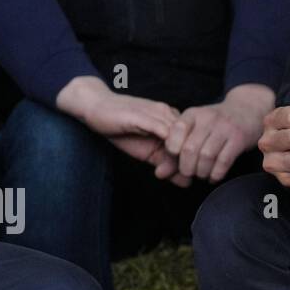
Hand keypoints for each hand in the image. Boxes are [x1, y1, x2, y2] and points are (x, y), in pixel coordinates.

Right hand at [56, 76, 187, 185]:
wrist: (97, 107)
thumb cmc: (120, 129)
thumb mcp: (146, 151)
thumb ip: (165, 164)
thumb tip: (185, 182)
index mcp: (172, 121)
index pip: (192, 142)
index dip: (193, 161)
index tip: (189, 179)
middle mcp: (169, 114)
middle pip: (190, 139)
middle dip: (190, 162)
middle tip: (186, 180)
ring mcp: (159, 113)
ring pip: (180, 135)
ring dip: (180, 157)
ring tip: (177, 174)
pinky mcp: (145, 116)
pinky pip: (164, 129)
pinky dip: (170, 145)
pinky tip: (167, 160)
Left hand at [164, 83, 274, 181]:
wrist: (248, 109)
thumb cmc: (215, 124)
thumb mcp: (195, 130)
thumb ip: (174, 152)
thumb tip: (159, 174)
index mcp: (193, 114)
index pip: (176, 131)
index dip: (172, 150)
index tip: (176, 158)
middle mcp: (208, 118)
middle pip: (190, 149)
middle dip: (186, 167)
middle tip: (189, 172)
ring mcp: (225, 128)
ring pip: (206, 156)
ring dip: (201, 172)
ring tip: (201, 174)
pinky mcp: (239, 138)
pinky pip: (223, 161)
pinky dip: (215, 174)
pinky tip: (213, 176)